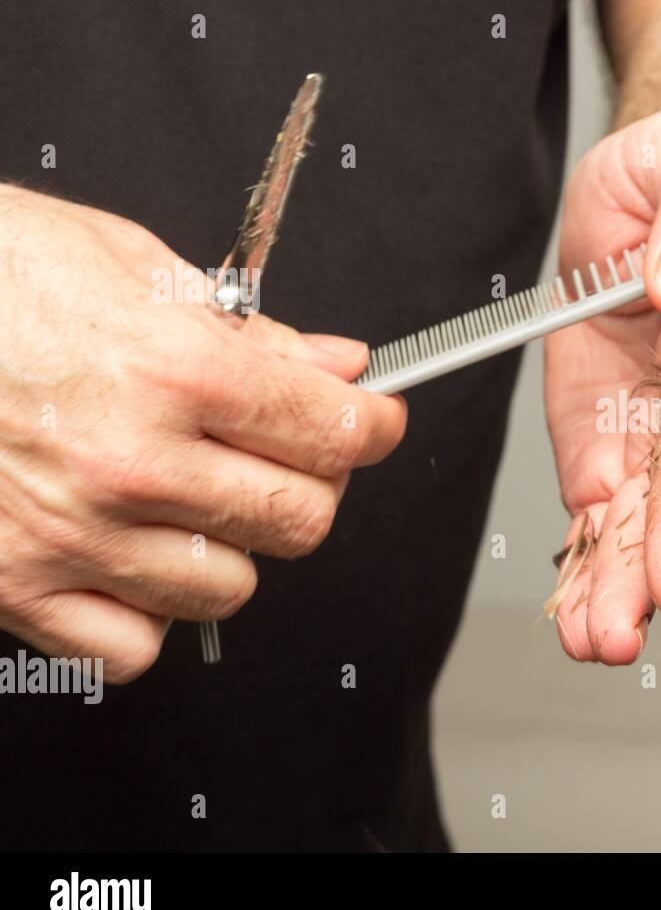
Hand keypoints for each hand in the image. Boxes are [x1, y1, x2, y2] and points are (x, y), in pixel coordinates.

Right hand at [0, 185, 406, 681]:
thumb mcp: (127, 262)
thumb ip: (249, 329)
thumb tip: (336, 364)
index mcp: (171, 369)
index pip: (332, 430)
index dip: (373, 424)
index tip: (375, 420)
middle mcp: (130, 461)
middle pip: (300, 519)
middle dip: (313, 483)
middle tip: (287, 453)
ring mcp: (71, 534)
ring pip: (229, 588)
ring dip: (231, 546)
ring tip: (190, 496)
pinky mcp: (14, 585)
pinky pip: (134, 646)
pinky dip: (149, 611)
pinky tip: (131, 554)